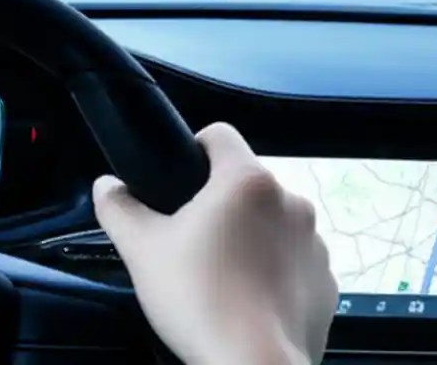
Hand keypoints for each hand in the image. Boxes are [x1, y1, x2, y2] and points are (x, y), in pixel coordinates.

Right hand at [93, 122, 336, 364]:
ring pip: (272, 224)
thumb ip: (118, 207)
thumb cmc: (197, 299)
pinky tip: (247, 300)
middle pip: (246, 184)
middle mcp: (292, 202)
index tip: (176, 184)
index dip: (192, 150)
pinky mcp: (329, 283)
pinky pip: (294, 262)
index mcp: (247, 181)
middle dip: (219, 204)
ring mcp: (317, 244)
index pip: (219, 135)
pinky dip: (273, 272)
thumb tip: (107, 186)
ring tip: (219, 276)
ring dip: (249, 238)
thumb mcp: (140, 248)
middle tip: (188, 241)